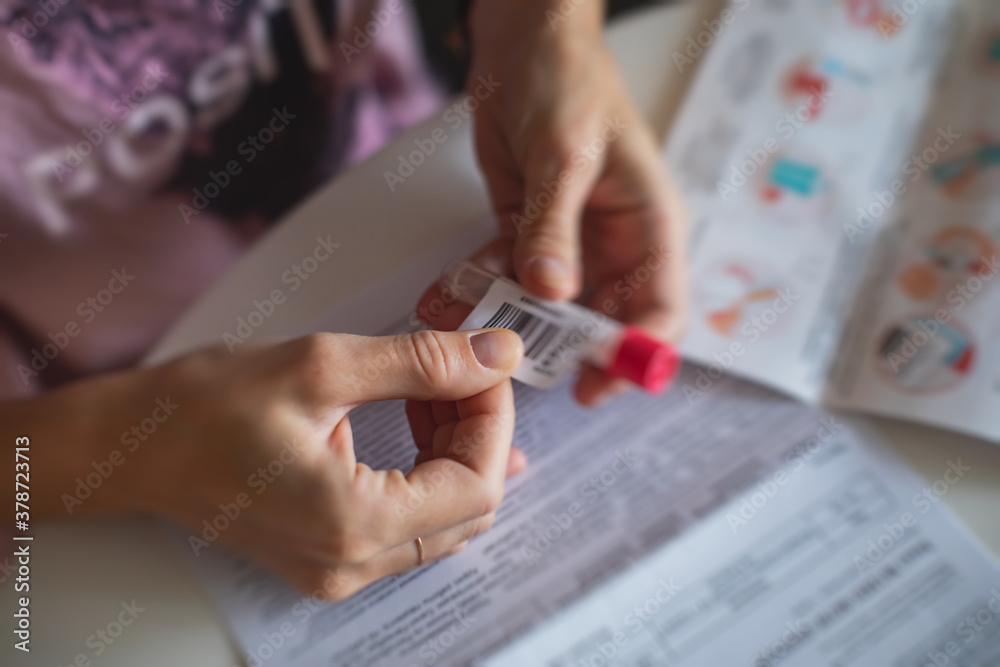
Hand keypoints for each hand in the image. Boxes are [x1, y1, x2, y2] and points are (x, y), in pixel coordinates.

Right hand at [16, 329, 523, 599]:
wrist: (134, 446)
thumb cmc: (204, 407)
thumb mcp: (322, 365)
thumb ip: (423, 362)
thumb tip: (498, 353)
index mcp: (352, 522)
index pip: (477, 485)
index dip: (494, 420)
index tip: (484, 367)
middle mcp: (351, 564)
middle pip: (470, 507)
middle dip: (480, 431)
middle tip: (464, 370)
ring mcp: (340, 570)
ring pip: (447, 518)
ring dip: (456, 449)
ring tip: (439, 389)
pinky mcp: (331, 559)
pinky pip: (412, 525)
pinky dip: (428, 471)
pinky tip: (421, 422)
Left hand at [422, 0, 688, 405]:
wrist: (521, 42)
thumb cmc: (567, 81)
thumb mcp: (564, 152)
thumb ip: (554, 224)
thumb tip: (552, 291)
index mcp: (649, 226)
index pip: (661, 310)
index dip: (637, 356)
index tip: (595, 384)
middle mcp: (613, 245)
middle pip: (601, 323)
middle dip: (558, 347)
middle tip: (512, 361)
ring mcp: (568, 244)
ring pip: (547, 309)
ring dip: (510, 321)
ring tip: (468, 321)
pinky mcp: (527, 235)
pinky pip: (508, 279)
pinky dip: (483, 290)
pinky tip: (452, 291)